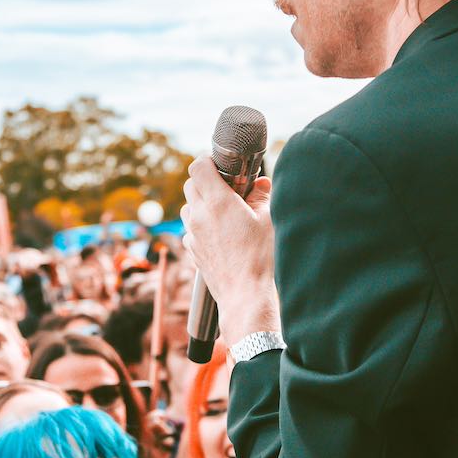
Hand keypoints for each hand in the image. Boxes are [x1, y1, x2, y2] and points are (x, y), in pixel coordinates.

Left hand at [181, 157, 278, 346]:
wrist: (245, 297)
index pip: (198, 166)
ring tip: (224, 211)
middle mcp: (199, 217)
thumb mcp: (269, 221)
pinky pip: (190, 228)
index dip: (209, 161)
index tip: (223, 166)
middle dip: (207, 181)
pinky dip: (201, 224)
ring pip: (188, 207)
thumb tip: (261, 183)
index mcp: (218, 203)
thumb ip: (263, 197)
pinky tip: (221, 233)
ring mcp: (192, 235)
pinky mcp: (192, 251)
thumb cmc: (261, 259)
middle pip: (190, 185)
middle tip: (229, 188)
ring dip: (201, 203)